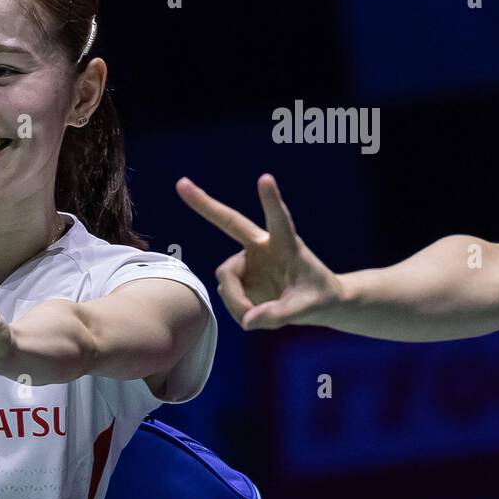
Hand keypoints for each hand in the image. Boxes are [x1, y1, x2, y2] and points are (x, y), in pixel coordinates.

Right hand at [176, 173, 343, 329]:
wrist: (316, 303)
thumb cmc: (317, 297)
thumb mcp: (306, 308)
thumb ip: (279, 315)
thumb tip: (248, 320)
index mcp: (286, 244)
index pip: (279, 219)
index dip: (271, 200)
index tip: (265, 178)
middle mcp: (262, 246)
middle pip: (229, 223)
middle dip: (204, 203)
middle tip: (181, 184)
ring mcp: (247, 261)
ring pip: (227, 279)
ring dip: (237, 302)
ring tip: (258, 317)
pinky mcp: (239, 278)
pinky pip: (228, 295)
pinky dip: (238, 310)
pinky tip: (255, 314)